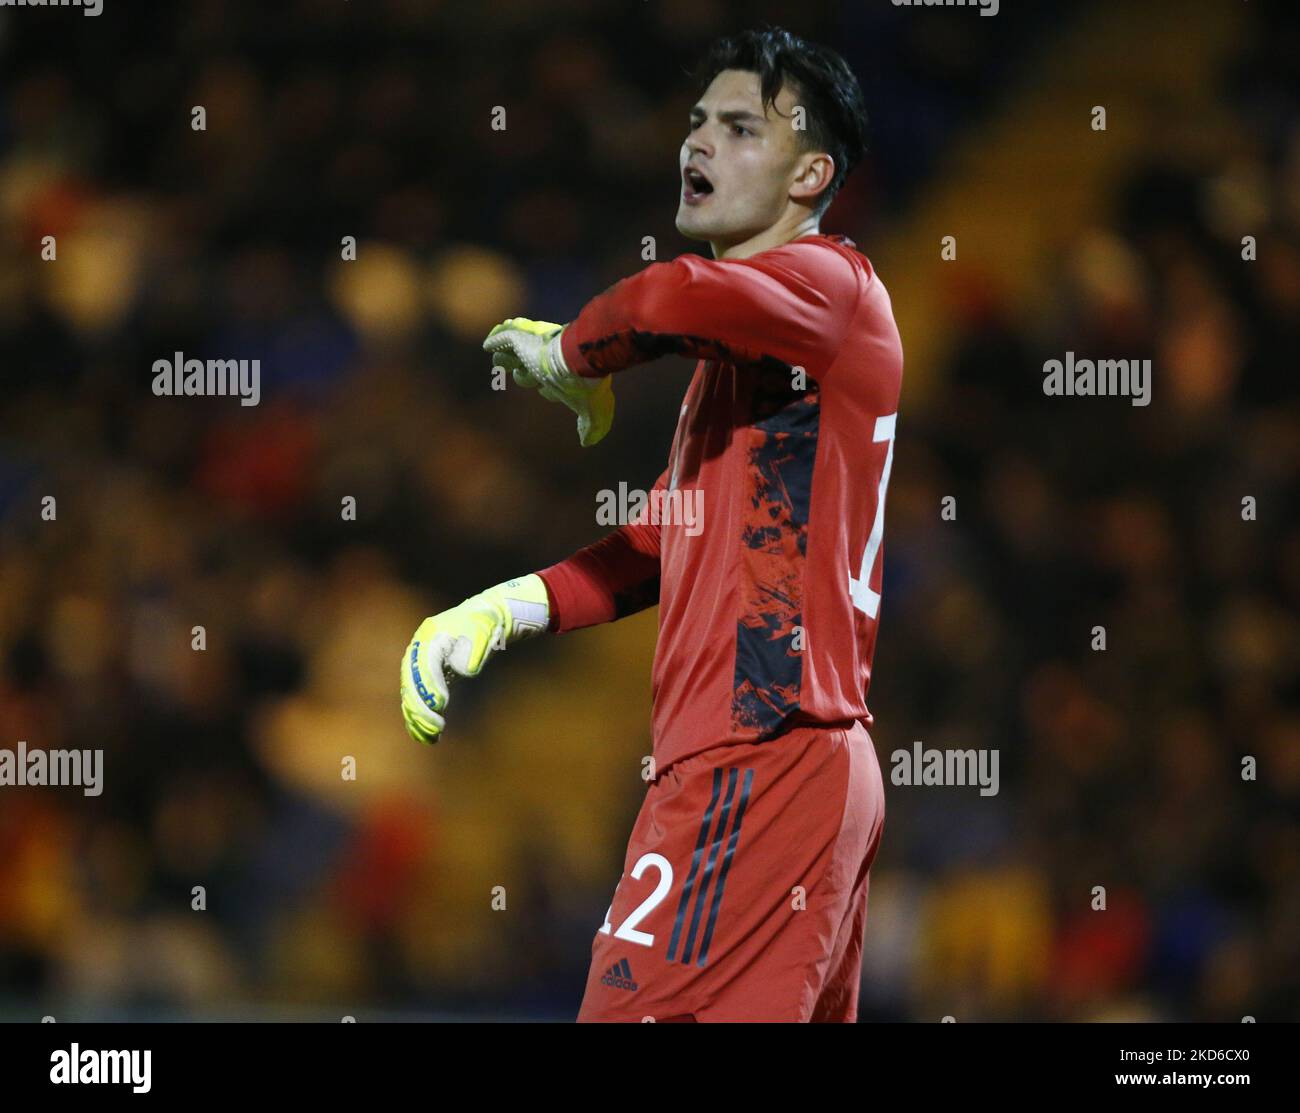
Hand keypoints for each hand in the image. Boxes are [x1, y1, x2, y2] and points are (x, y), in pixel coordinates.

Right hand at [400, 574, 549, 743]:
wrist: (483, 617)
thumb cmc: (484, 624)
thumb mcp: (482, 632)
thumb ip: (473, 650)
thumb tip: (464, 671)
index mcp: (430, 636)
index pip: (424, 665)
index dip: (429, 686)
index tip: (439, 705)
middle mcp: (418, 650)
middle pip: (412, 682)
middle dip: (421, 707)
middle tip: (434, 728)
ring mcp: (419, 663)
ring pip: (410, 695)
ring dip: (418, 718)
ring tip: (430, 737)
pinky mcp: (425, 676)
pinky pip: (416, 699)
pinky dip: (419, 718)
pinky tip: (426, 736)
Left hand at [483, 317, 614, 446]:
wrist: (579, 364)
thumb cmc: (587, 387)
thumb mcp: (594, 413)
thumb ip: (592, 428)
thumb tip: (587, 443)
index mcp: (563, 378)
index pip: (552, 384)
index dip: (546, 388)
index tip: (543, 391)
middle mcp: (549, 364)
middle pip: (531, 371)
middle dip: (525, 375)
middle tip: (519, 376)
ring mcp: (534, 351)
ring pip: (514, 356)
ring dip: (506, 359)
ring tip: (497, 361)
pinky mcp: (522, 341)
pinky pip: (505, 338)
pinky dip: (496, 341)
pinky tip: (488, 346)